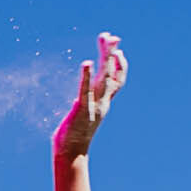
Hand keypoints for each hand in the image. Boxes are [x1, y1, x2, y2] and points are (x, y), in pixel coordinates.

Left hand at [52, 32, 125, 165]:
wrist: (70, 153)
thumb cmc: (73, 135)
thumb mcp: (82, 115)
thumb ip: (84, 104)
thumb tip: (77, 99)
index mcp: (104, 102)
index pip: (117, 79)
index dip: (119, 63)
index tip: (117, 47)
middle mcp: (103, 102)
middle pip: (112, 73)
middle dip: (113, 53)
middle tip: (113, 36)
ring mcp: (94, 106)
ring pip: (105, 78)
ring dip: (106, 58)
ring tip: (106, 42)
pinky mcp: (82, 111)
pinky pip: (85, 91)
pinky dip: (86, 76)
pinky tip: (86, 63)